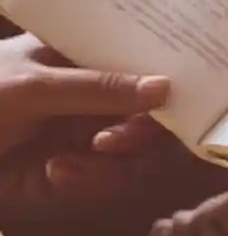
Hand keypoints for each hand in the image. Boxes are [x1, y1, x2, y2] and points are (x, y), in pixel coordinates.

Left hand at [0, 34, 169, 202]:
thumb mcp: (33, 87)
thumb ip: (100, 88)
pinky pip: (108, 180)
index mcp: (80, 56)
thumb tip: (167, 88)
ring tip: (86, 154)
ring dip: (116, 158)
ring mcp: (82, 135)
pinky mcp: (73, 174)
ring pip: (136, 151)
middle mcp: (91, 94)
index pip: (140, 58)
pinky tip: (55, 173)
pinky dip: (90, 179)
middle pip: (150, 112)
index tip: (187, 92)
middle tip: (116, 137)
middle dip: (141, 126)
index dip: (168, 73)